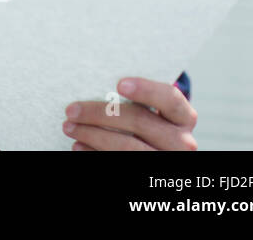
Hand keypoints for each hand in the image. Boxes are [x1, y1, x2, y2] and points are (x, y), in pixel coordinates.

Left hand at [62, 76, 198, 149]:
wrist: (157, 149)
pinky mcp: (148, 174)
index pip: (169, 99)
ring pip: (126, 146)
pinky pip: (119, 162)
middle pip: (139, 121)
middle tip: (71, 109)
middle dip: (100, 113)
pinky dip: (94, 152)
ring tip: (69, 126)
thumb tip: (96, 78)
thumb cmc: (147, 120)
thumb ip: (135, 97)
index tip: (119, 83)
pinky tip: (78, 145)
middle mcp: (181, 141)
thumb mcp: (151, 109)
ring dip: (92, 134)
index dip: (146, 90)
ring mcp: (165, 158)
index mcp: (183, 116)